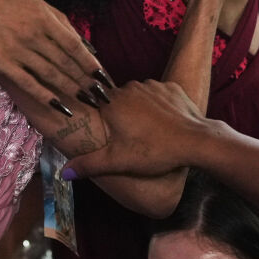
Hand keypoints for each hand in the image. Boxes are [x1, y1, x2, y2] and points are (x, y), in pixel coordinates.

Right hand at [0, 0, 108, 104]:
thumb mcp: (34, 1)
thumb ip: (59, 21)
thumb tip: (84, 43)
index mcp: (44, 18)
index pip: (74, 46)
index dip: (91, 64)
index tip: (104, 78)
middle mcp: (33, 34)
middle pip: (66, 63)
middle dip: (86, 81)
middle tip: (101, 96)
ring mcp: (16, 50)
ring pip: (50, 74)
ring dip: (70, 90)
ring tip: (86, 102)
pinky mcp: (0, 62)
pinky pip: (27, 83)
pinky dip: (45, 95)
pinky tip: (58, 105)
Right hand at [61, 81, 214, 179]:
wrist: (196, 141)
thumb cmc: (156, 151)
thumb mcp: (118, 161)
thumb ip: (88, 164)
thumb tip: (63, 172)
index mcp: (112, 103)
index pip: (98, 108)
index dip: (104, 123)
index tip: (113, 136)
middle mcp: (129, 88)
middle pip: (118, 102)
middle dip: (122, 119)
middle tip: (133, 140)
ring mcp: (151, 85)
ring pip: (138, 98)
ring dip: (141, 112)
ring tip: (150, 134)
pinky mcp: (170, 87)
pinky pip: (158, 95)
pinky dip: (159, 107)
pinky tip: (165, 124)